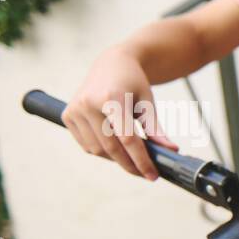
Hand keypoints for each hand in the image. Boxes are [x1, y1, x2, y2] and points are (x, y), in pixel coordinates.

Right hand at [63, 47, 178, 179]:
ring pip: (97, 150)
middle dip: (130, 165)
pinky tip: (115, 148)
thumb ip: (156, 129)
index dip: (141, 161)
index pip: (128, 139)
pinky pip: (86, 145)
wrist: (112, 63)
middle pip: (111, 147)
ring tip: (132, 158)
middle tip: (146, 173)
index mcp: (111, 98)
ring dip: (115, 159)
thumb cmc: (133, 83)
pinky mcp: (68, 115)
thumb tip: (170, 151)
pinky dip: (101, 152)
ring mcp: (75, 109)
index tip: (152, 175)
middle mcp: (89, 103)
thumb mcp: (147, 103)